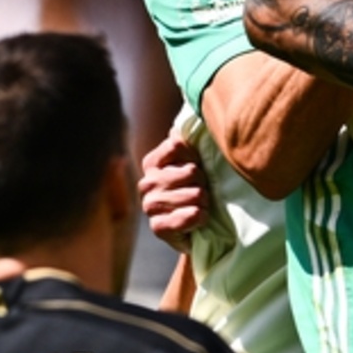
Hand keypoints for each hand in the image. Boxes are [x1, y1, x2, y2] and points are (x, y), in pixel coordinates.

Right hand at [138, 131, 209, 252]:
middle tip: (203, 192)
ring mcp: (149, 206)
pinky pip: (190, 216)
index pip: (177, 145)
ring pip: (194, 195)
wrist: (195, 230)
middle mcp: (147, 183)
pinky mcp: (158, 227)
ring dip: (205, 202)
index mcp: (152, 163)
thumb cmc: (195, 191)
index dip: (196, 156)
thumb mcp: (194, 162)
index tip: (199, 166)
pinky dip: (200, 217)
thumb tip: (186, 123)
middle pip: (191, 172)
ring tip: (201, 206)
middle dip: (204, 183)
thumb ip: (188, 142)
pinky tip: (199, 218)